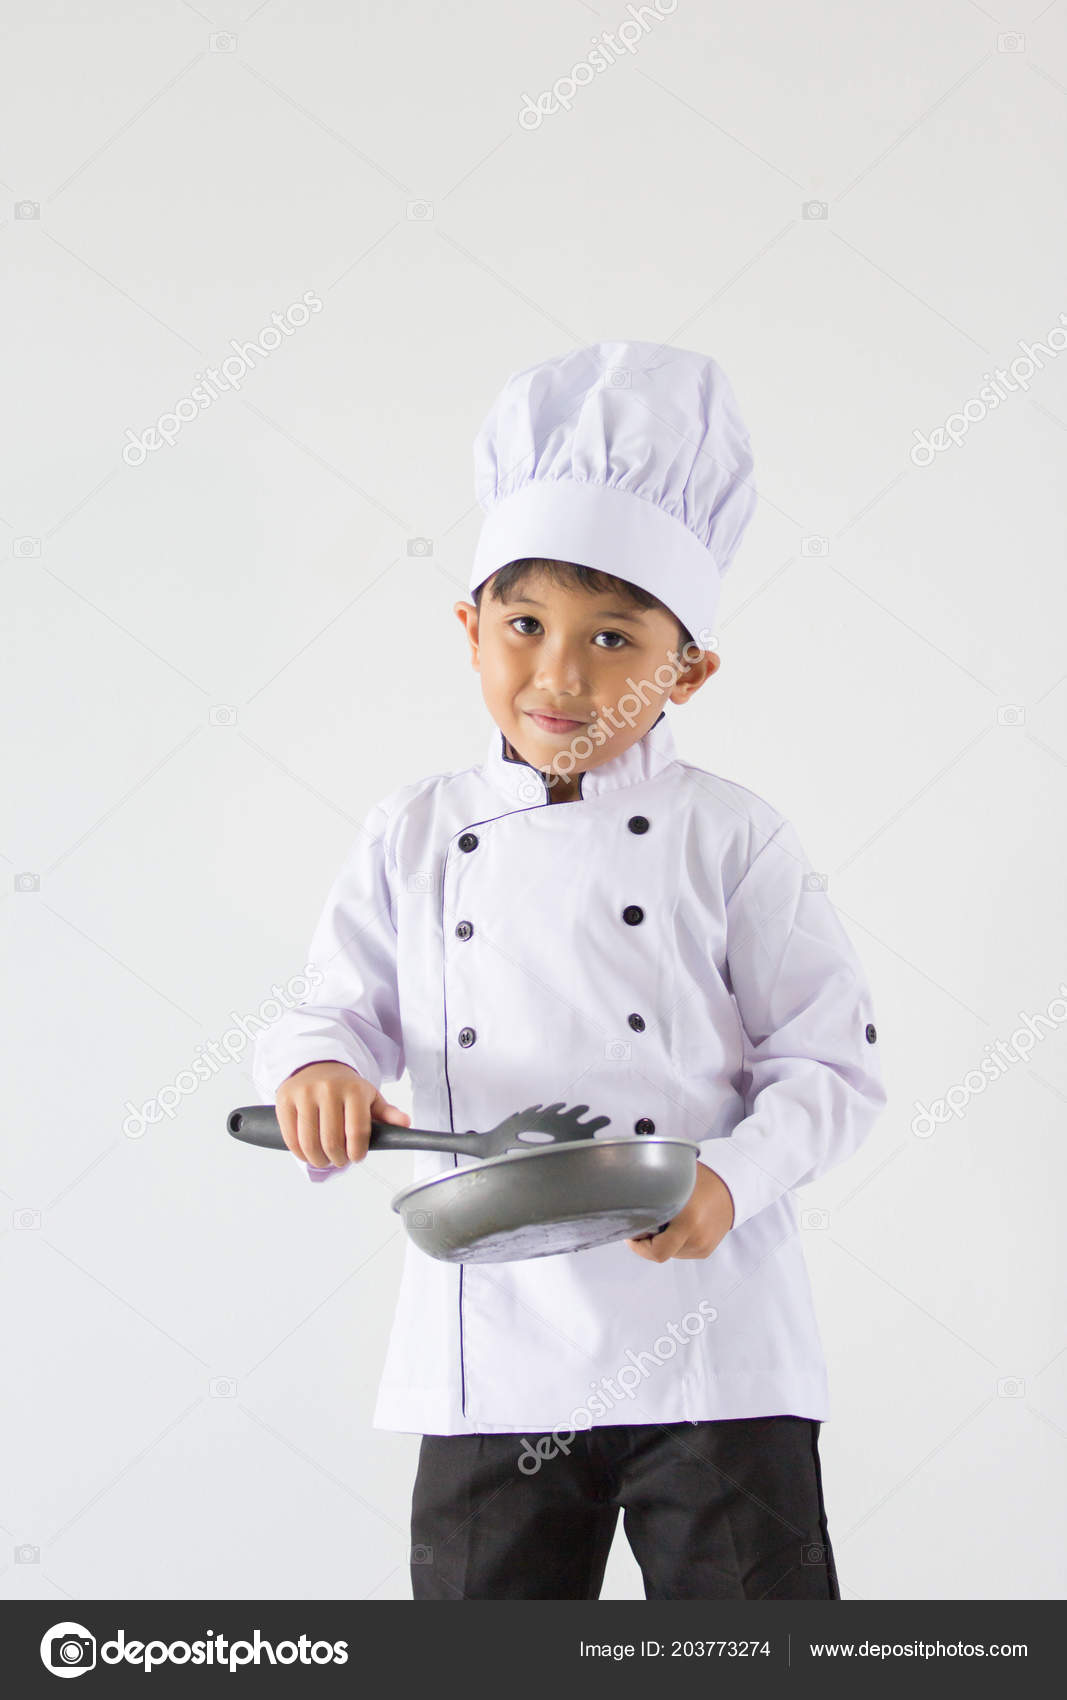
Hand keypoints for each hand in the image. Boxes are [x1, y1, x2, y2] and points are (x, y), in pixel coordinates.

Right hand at [276, 1060, 410, 1168]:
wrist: (317, 1065)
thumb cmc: (345, 1087)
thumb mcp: (370, 1097)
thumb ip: (388, 1113)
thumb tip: (405, 1123)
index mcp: (353, 1090)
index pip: (357, 1132)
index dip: (357, 1152)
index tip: (356, 1157)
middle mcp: (328, 1089)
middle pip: (332, 1141)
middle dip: (337, 1159)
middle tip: (339, 1160)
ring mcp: (304, 1093)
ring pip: (310, 1142)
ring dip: (318, 1160)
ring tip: (324, 1159)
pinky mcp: (285, 1099)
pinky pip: (291, 1137)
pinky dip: (299, 1153)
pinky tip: (307, 1153)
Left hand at [626, 1161, 734, 1261]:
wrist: (733, 1184)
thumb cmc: (701, 1178)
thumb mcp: (674, 1179)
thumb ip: (652, 1191)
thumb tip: (625, 1197)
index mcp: (689, 1220)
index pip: (656, 1250)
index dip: (638, 1244)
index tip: (631, 1232)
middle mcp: (697, 1237)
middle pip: (660, 1253)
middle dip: (647, 1244)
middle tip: (642, 1227)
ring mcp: (704, 1245)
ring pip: (670, 1253)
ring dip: (662, 1241)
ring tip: (665, 1220)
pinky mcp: (707, 1249)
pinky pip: (681, 1251)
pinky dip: (674, 1242)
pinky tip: (677, 1224)